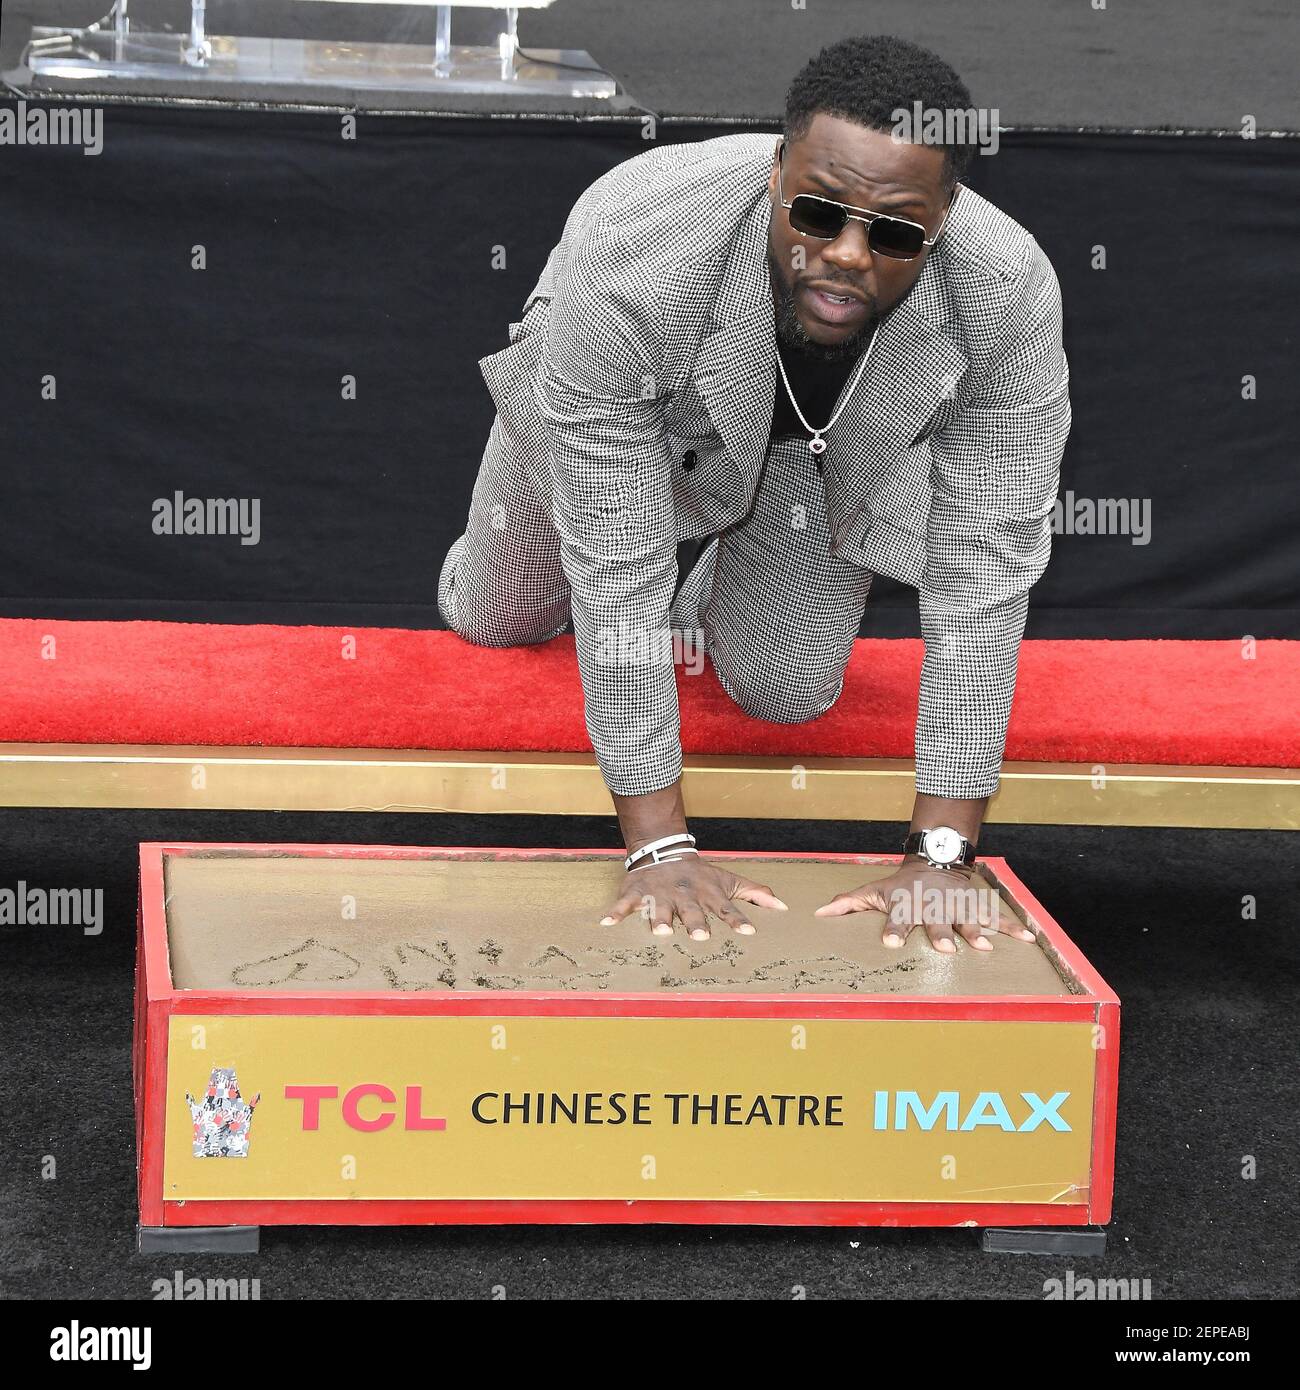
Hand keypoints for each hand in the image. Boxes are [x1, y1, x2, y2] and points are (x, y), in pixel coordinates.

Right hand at [599, 855, 787, 939]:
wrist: (664, 851)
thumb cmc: (700, 875)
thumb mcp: (728, 880)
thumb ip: (755, 894)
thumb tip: (784, 907)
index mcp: (708, 894)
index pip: (726, 908)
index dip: (738, 920)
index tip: (750, 932)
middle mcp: (685, 896)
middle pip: (692, 912)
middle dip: (697, 923)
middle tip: (701, 937)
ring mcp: (660, 894)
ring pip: (660, 909)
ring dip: (660, 921)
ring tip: (661, 933)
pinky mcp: (637, 893)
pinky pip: (625, 905)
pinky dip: (617, 913)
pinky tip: (607, 923)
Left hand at [813, 857, 1034, 953]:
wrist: (934, 860)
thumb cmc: (900, 884)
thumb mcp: (874, 890)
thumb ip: (848, 904)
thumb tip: (818, 914)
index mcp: (906, 905)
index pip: (897, 918)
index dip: (894, 929)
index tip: (892, 941)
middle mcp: (932, 907)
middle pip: (936, 921)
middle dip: (941, 933)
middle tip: (944, 948)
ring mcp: (956, 907)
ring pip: (967, 919)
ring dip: (976, 932)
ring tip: (985, 947)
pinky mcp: (975, 907)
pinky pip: (996, 918)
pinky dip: (1013, 928)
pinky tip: (1030, 939)